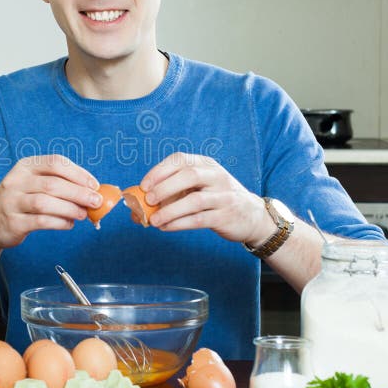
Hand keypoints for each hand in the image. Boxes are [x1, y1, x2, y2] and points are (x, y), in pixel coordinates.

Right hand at [0, 154, 99, 251]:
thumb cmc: (21, 201)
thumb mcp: (34, 185)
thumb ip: (60, 184)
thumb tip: (93, 191)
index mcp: (25, 166)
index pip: (55, 163)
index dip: (78, 173)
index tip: (94, 185)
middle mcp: (16, 181)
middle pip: (52, 183)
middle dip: (78, 192)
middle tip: (96, 201)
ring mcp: (11, 201)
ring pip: (45, 202)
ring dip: (69, 208)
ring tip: (83, 214)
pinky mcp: (12, 222)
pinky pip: (40, 221)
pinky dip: (59, 222)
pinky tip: (69, 224)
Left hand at [140, 152, 272, 244]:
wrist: (251, 216)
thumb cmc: (215, 199)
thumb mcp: (198, 188)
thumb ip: (170, 194)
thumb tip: (136, 210)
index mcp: (206, 164)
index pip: (180, 160)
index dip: (160, 171)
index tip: (144, 186)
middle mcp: (216, 176)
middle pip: (190, 175)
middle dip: (165, 187)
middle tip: (148, 200)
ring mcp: (223, 196)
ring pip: (195, 200)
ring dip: (170, 210)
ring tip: (154, 220)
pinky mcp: (225, 216)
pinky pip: (200, 219)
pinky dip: (180, 223)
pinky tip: (166, 227)